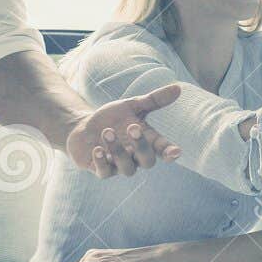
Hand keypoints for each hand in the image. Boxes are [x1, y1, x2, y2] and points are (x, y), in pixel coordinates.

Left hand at [66, 84, 182, 177]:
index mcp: (146, 142)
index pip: (162, 150)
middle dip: (141, 146)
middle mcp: (135, 157)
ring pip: (126, 168)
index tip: (176, 151)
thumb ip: (154, 100)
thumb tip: (178, 88)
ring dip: (118, 150)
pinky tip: (97, 149)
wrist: (84, 128)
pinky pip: (104, 172)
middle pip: (147, 161)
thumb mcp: (132, 106)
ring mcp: (118, 166)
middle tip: (132, 127)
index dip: (170, 152)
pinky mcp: (100, 169)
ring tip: (107, 131)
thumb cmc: (112, 118)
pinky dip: (101, 162)